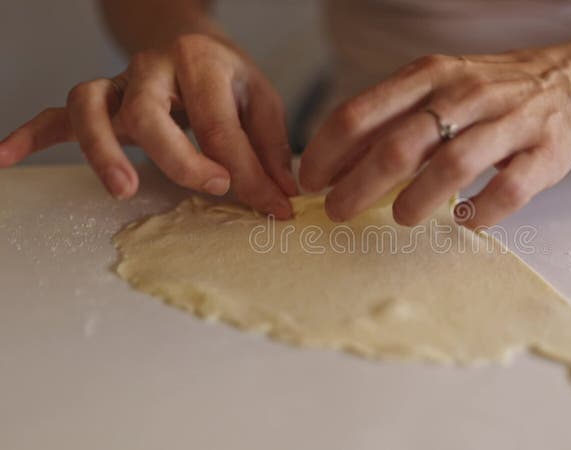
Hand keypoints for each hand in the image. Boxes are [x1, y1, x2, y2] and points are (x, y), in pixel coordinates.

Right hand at [0, 34, 295, 217]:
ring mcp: (117, 83)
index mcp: (201, 64)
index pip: (220, 125)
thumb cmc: (224, 75)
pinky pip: (55, 114)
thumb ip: (269, 147)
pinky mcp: (96, 99)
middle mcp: (152, 69)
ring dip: (102, 149)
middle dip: (179, 156)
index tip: (270, 207)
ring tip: (122, 189)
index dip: (248, 172)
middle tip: (212, 186)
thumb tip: (284, 197)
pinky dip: (30, 135)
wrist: (184, 35)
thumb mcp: (259, 99)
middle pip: (150, 113)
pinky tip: (5, 157)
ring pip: (91, 106)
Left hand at [300, 49, 570, 227]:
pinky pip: (509, 190)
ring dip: (417, 199)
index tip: (310, 182)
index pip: (361, 113)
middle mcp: (466, 94)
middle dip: (359, 185)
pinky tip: (464, 220)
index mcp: (429, 76)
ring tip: (400, 218)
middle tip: (339, 211)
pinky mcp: (544, 154)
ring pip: (453, 164)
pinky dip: (482, 211)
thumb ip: (390, 117)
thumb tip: (333, 162)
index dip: (327, 152)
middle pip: (400, 144)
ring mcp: (509, 123)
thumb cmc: (487, 92)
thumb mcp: (436, 86)